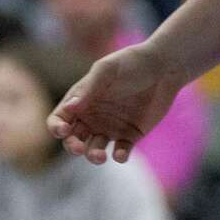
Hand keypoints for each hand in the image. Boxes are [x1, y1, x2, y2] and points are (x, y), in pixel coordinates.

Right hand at [46, 43, 187, 164]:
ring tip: (100, 155)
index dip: (56, 127)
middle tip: (79, 148)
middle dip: (72, 146)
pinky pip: (120, 152)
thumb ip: (88, 88)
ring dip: (93, 156)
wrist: (163, 68)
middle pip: (73, 139)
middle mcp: (92, 116)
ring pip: (94, 149)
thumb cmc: (130, 63)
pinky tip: (120, 153)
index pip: (59, 118)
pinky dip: (118, 156)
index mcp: (81, 99)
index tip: (63, 131)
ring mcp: (110, 127)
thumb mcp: (106, 70)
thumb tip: (70, 108)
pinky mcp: (130, 135)